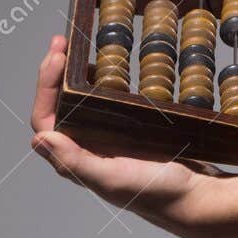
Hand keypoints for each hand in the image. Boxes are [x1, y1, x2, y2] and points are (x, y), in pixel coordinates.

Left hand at [30, 35, 237, 237]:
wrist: (197, 197)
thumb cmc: (155, 193)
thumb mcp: (112, 178)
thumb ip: (75, 162)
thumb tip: (39, 138)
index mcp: (76, 159)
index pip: (45, 118)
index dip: (45, 86)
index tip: (58, 55)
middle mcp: (88, 148)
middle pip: (59, 104)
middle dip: (57, 71)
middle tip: (63, 40)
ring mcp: (110, 138)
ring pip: (83, 100)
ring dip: (78, 72)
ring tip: (80, 46)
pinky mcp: (132, 131)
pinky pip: (111, 100)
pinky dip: (107, 79)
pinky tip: (114, 64)